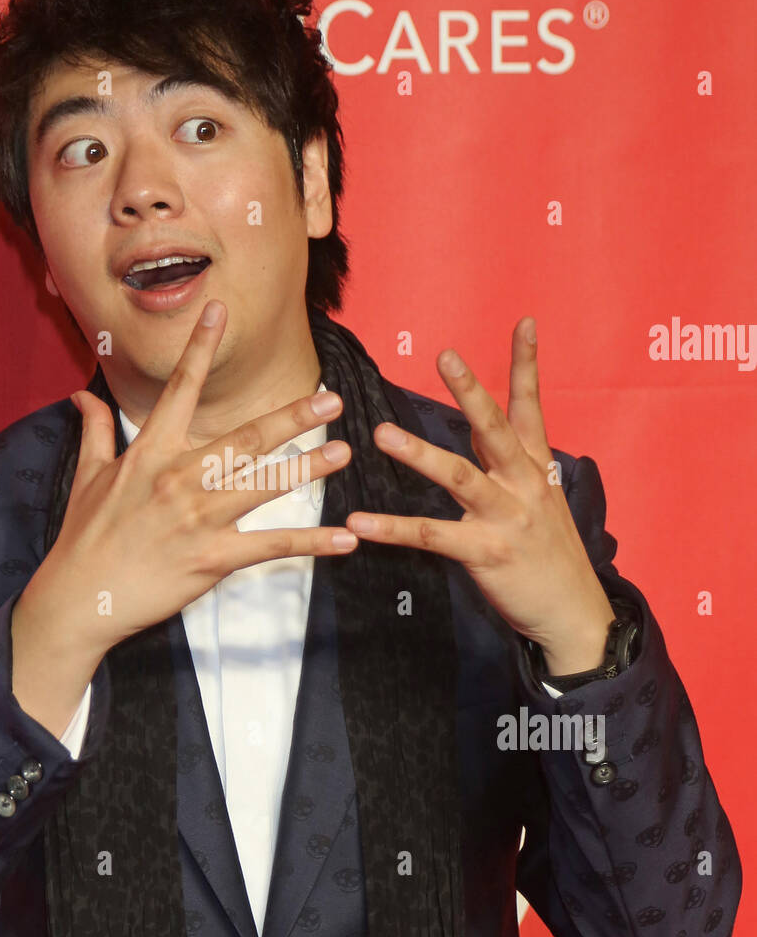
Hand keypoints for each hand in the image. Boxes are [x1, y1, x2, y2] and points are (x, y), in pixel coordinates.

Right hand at [19, 298, 358, 656]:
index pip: (179, 389)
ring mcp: (198, 519)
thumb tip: (81, 395)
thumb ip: (94, 430)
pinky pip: (271, 547)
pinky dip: (311, 543)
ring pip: (264, 485)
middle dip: (292, 417)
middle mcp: (179, 479)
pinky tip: (344, 540)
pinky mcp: (212, 559)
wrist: (80, 598)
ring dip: (308, 469)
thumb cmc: (84, 537)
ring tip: (343, 453)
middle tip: (331, 401)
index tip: (219, 310)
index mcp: (150, 453)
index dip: (199, 347)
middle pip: (245, 439)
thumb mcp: (86, 476)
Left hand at [345, 316, 614, 675]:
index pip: (531, 407)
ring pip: (459, 477)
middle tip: (446, 355)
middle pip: (495, 429)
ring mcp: (507, 518)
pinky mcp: (487, 553)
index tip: (525, 322)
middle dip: (471, 391)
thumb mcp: (539, 502)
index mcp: (536, 469)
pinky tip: (361, 522)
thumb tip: (481, 435)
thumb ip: (507, 466)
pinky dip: (394, 528)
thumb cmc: (549, 557)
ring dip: (419, 453)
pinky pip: (432, 536)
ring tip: (382, 434)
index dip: (527, 364)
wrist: (575, 614)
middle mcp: (524, 485)